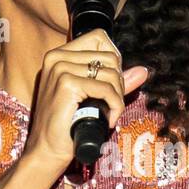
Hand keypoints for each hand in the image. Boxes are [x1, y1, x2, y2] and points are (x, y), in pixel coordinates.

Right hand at [20, 29, 149, 174]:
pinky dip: (115, 106)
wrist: (47, 151)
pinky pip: (107, 89)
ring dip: (118, 96)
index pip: (99, 38)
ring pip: (111, 72)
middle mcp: (57, 57)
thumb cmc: (66, 126)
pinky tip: (107, 120)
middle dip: (119, 82)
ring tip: (108, 112)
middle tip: (111, 103)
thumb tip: (142, 71)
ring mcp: (60, 69)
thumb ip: (114, 81)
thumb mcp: (91, 97)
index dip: (114, 60)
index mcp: (58, 55)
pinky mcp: (66, 84)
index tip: (111, 84)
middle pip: (109, 55)